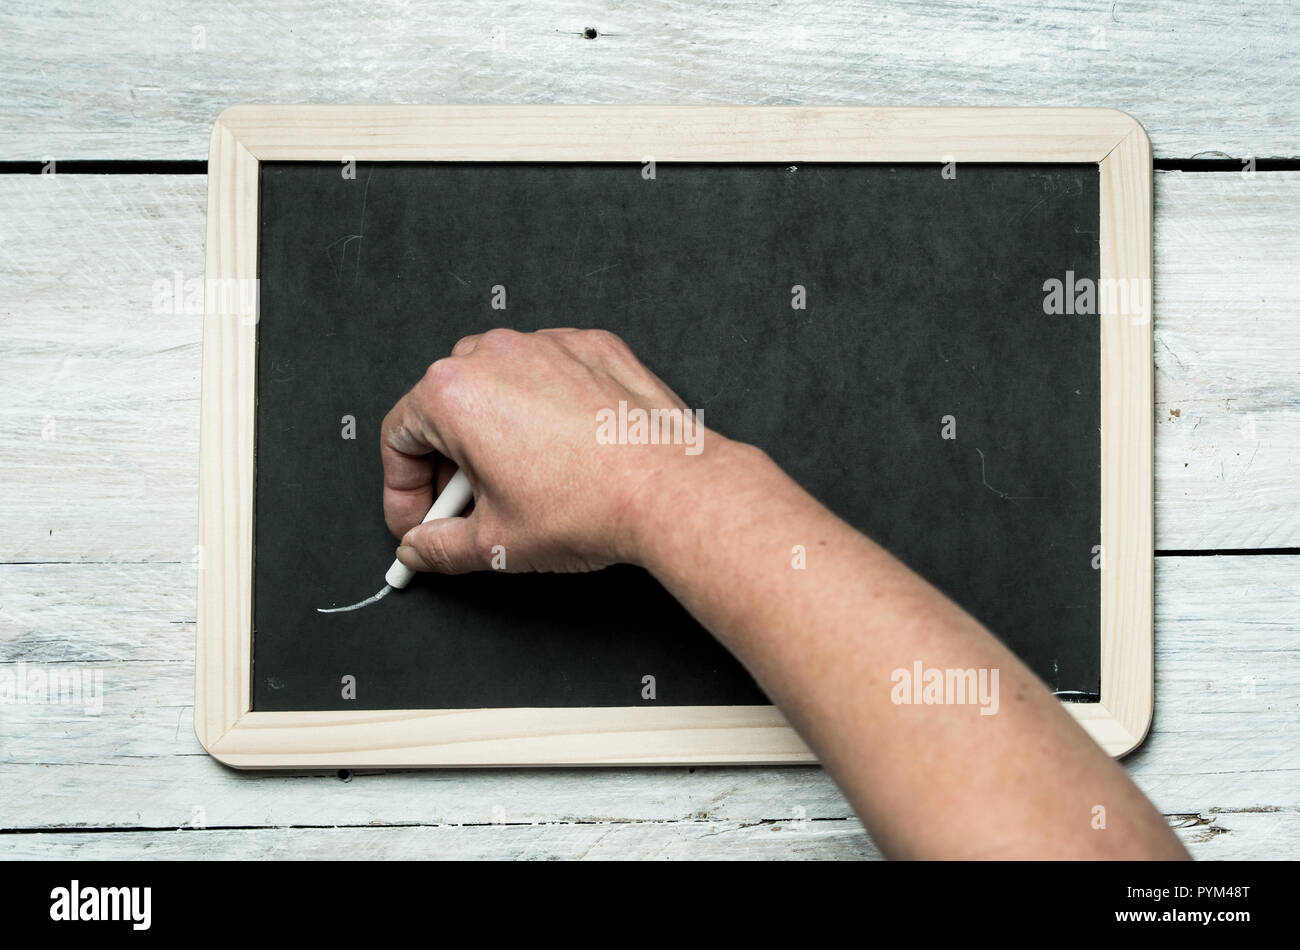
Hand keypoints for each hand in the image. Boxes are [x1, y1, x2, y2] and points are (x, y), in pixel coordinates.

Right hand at [381, 328, 715, 573]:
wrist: (670, 489)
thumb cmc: (588, 506)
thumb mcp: (495, 544)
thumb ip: (439, 547)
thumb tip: (421, 548)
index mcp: (453, 394)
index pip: (398, 436)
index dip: (402, 490)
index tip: (418, 520)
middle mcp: (495, 354)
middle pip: (444, 405)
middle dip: (448, 460)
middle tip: (468, 508)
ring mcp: (548, 344)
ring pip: (498, 382)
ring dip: (495, 428)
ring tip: (520, 479)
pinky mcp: (593, 347)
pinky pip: (551, 372)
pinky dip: (547, 405)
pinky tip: (565, 450)